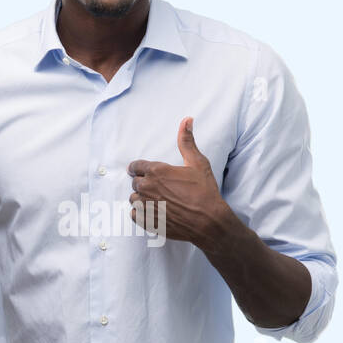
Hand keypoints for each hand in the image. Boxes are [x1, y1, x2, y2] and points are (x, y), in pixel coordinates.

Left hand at [127, 117, 229, 250]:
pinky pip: (134, 214)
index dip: (139, 168)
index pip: (135, 166)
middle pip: (135, 183)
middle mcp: (147, 188)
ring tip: (156, 200)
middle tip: (157, 187)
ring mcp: (146, 206)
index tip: (142, 171)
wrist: (208, 221)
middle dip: (143, 183)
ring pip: (134, 199)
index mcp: (156, 171)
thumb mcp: (198, 163)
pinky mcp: (148, 221)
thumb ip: (187, 142)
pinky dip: (140, 213)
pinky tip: (153, 212)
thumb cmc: (204, 192)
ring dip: (141, 198)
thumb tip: (187, 120)